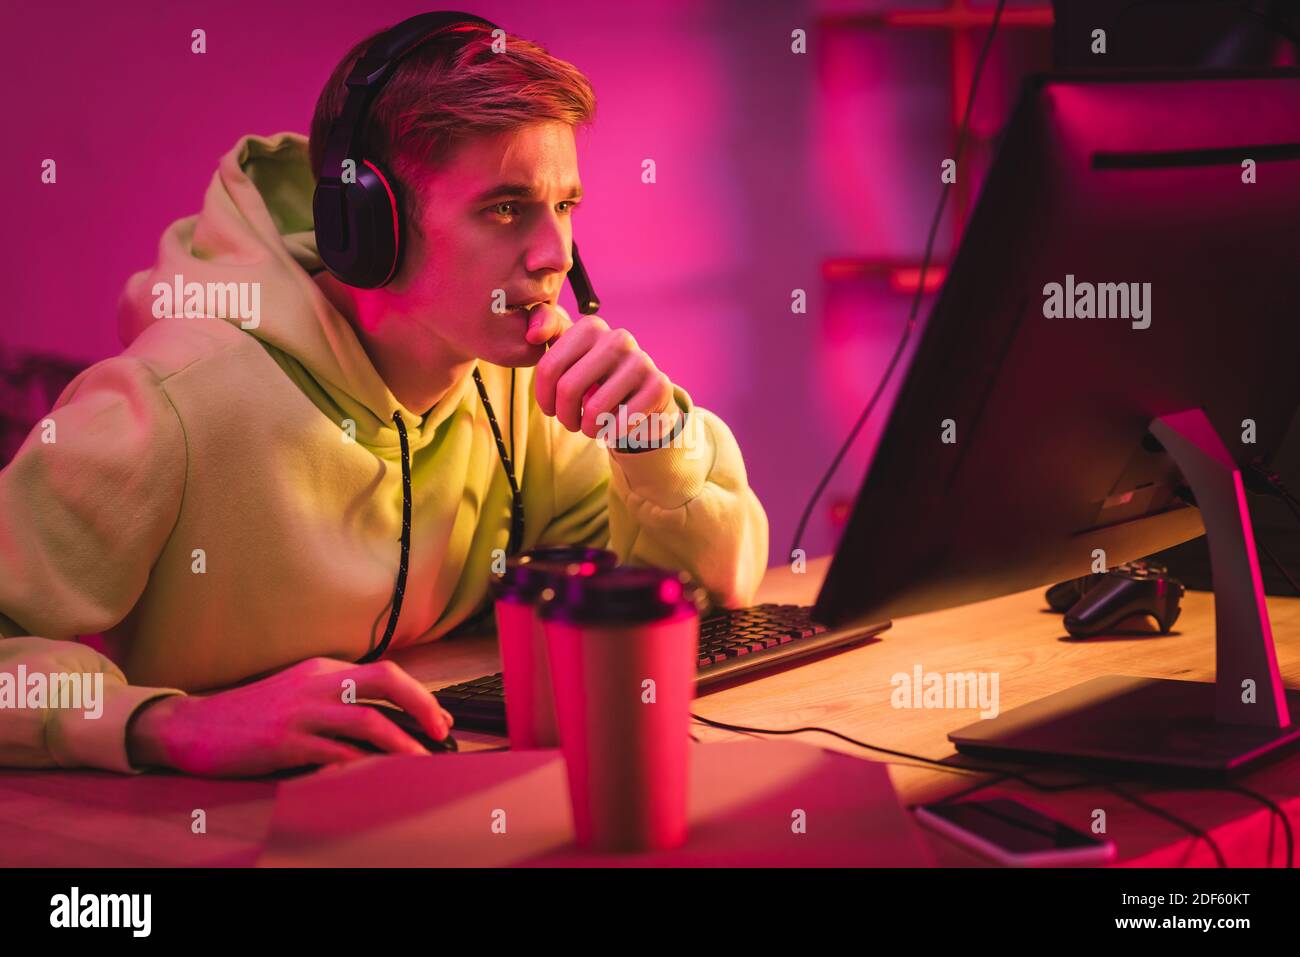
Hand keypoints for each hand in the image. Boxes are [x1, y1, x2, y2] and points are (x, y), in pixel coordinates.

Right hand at [126, 658, 454, 776]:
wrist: (195, 726)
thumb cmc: (253, 715)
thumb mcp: (301, 694)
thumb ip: (339, 701)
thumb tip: (387, 721)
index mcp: (325, 670)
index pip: (386, 674)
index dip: (419, 696)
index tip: (439, 719)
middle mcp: (318, 683)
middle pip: (385, 682)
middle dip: (422, 705)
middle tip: (441, 731)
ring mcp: (302, 712)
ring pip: (367, 721)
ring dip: (401, 742)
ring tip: (420, 759)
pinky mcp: (285, 741)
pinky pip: (334, 752)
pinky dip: (362, 764)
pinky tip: (377, 773)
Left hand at [528, 305, 678, 441]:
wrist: (643, 399)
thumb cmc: (597, 379)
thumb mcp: (570, 354)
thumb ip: (548, 331)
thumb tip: (532, 335)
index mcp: (591, 327)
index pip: (549, 368)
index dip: (544, 398)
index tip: (550, 409)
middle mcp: (618, 337)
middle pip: (568, 388)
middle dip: (564, 416)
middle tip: (571, 423)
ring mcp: (640, 360)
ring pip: (593, 409)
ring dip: (587, 428)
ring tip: (592, 427)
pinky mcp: (658, 386)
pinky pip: (620, 421)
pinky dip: (610, 433)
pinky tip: (613, 428)